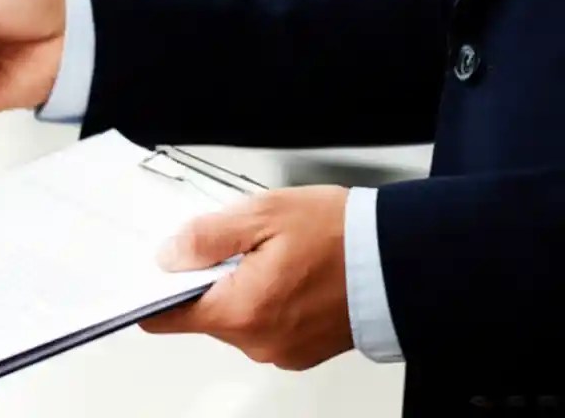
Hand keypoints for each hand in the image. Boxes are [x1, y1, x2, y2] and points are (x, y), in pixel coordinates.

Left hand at [139, 186, 353, 370]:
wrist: (405, 261)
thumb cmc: (341, 236)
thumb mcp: (262, 215)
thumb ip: (205, 238)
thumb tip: (168, 256)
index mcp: (241, 311)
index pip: (165, 318)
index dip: (159, 289)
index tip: (168, 267)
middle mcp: (258, 342)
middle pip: (204, 313)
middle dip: (212, 278)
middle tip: (242, 244)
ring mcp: (282, 350)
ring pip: (236, 318)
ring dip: (242, 287)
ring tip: (276, 255)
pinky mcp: (303, 350)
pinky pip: (266, 325)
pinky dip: (269, 299)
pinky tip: (292, 272)